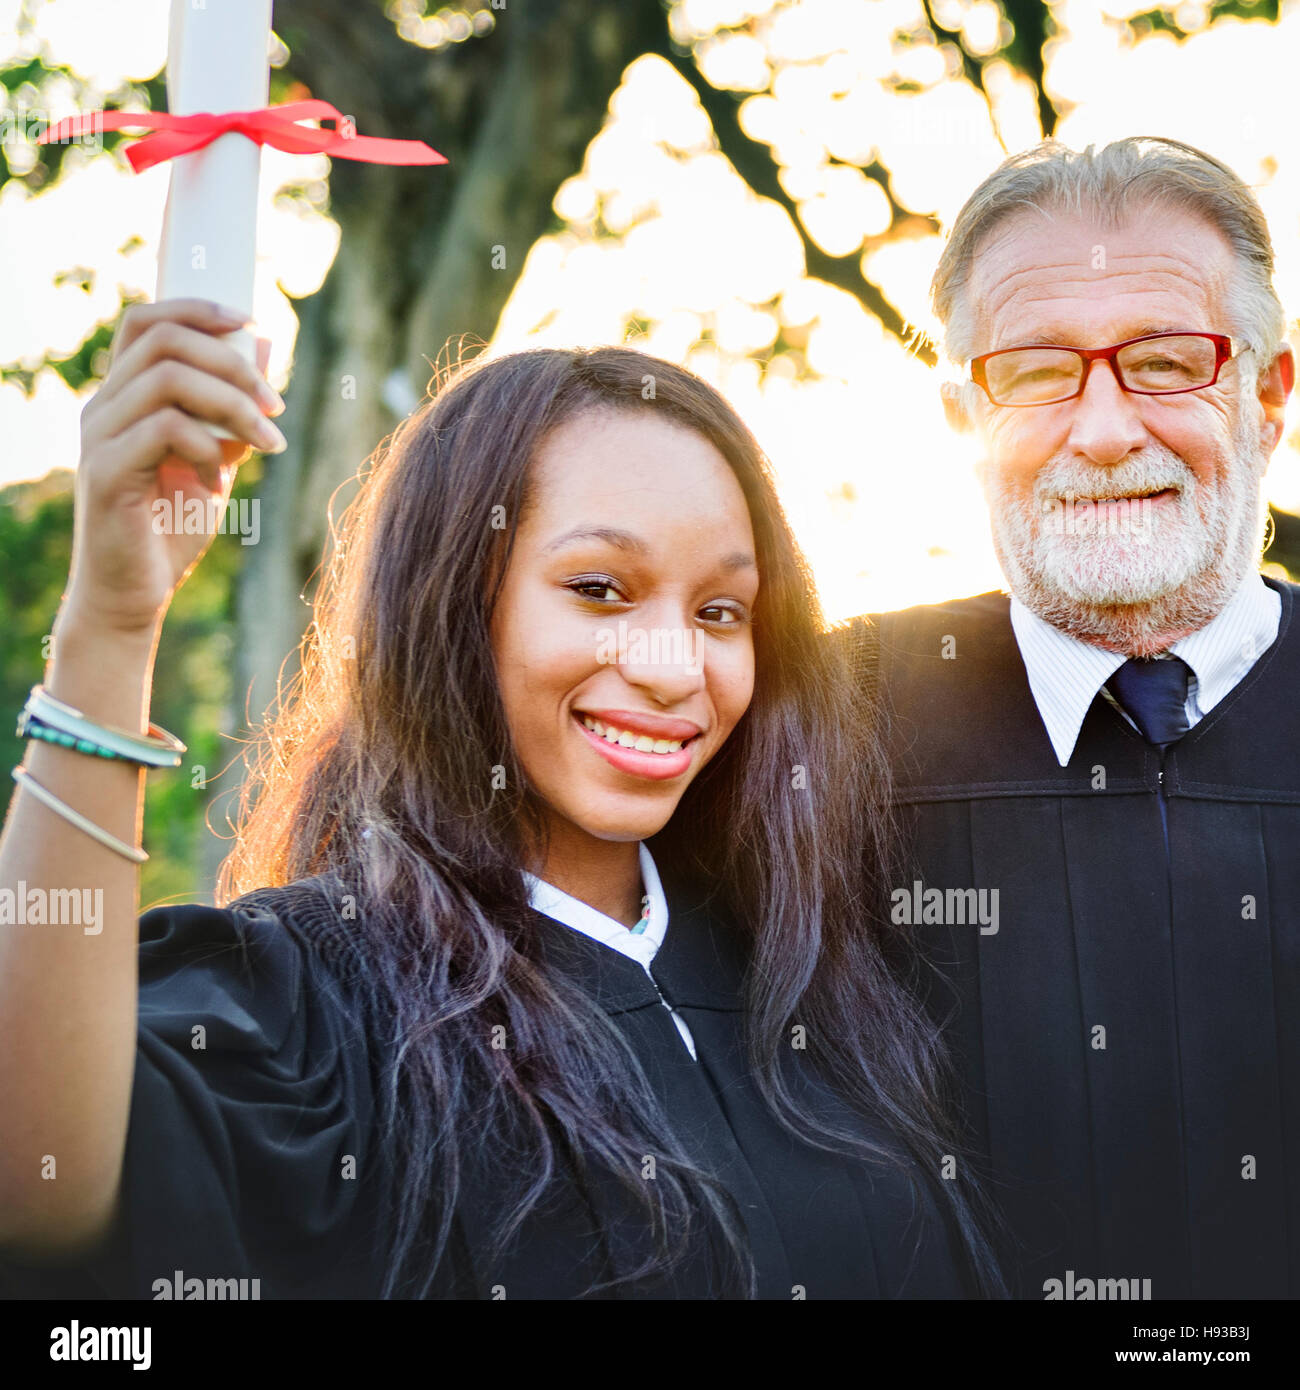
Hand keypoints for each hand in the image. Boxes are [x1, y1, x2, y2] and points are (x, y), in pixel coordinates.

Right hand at [60, 298, 286, 636]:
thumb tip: (261, 347)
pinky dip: (207, 448)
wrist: (134, 595)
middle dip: (234, 366)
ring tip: (267, 444)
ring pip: (168, 380)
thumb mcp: (214, 458)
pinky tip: (219, 483)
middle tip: (277, 406)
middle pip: (165, 342)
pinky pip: (165, 429)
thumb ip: (230, 408)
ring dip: (232, 406)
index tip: (251, 325)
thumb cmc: (171, 527)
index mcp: (123, 397)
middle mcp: (103, 407)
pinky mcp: (105, 471)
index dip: (197, 311)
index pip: (146, 322)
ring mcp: (98, 436)